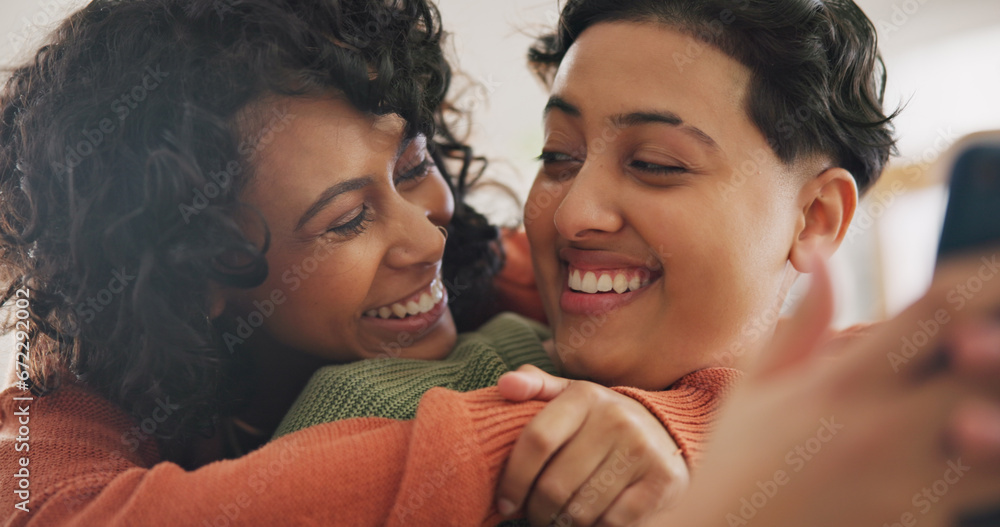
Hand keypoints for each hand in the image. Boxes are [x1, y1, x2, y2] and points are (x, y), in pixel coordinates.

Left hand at [495, 366, 688, 525]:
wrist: (668, 430)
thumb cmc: (601, 419)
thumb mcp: (570, 395)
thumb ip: (535, 387)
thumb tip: (505, 386)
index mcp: (585, 396)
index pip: (537, 440)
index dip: (513, 478)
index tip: (504, 502)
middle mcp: (615, 419)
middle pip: (555, 484)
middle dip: (537, 511)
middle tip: (535, 516)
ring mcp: (641, 450)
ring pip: (581, 509)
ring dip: (563, 524)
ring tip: (559, 519)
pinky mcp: (662, 480)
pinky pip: (612, 523)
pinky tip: (589, 522)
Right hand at [653, 252, 999, 526]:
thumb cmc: (737, 469)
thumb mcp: (755, 389)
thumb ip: (803, 323)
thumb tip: (825, 254)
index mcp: (839, 383)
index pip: (937, 310)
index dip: (981, 284)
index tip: (991, 282)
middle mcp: (880, 427)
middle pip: (986, 364)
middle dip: (999, 345)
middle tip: (990, 342)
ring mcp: (907, 482)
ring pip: (999, 433)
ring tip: (982, 402)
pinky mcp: (920, 523)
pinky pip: (983, 485)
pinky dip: (992, 459)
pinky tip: (978, 439)